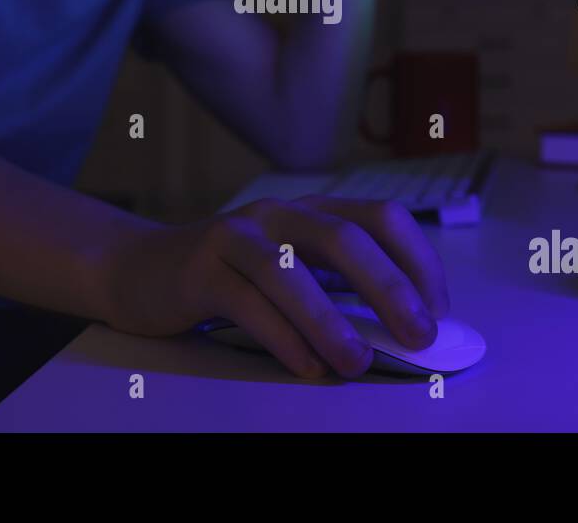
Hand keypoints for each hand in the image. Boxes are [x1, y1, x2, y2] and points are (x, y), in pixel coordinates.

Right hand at [100, 196, 450, 378]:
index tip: (438, 311)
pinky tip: (305, 366)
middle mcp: (278, 213)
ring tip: (356, 363)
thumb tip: (405, 326)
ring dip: (331, 322)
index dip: (417, 261)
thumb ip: (339, 288)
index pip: (382, 218)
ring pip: (291, 272)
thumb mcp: (293, 272)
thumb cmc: (230, 277)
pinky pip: (248, 303)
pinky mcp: (200, 269)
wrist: (140, 270)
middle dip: (390, 288)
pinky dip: (282, 338)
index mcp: (311, 210)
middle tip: (419, 335)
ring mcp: (236, 235)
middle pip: (344, 238)